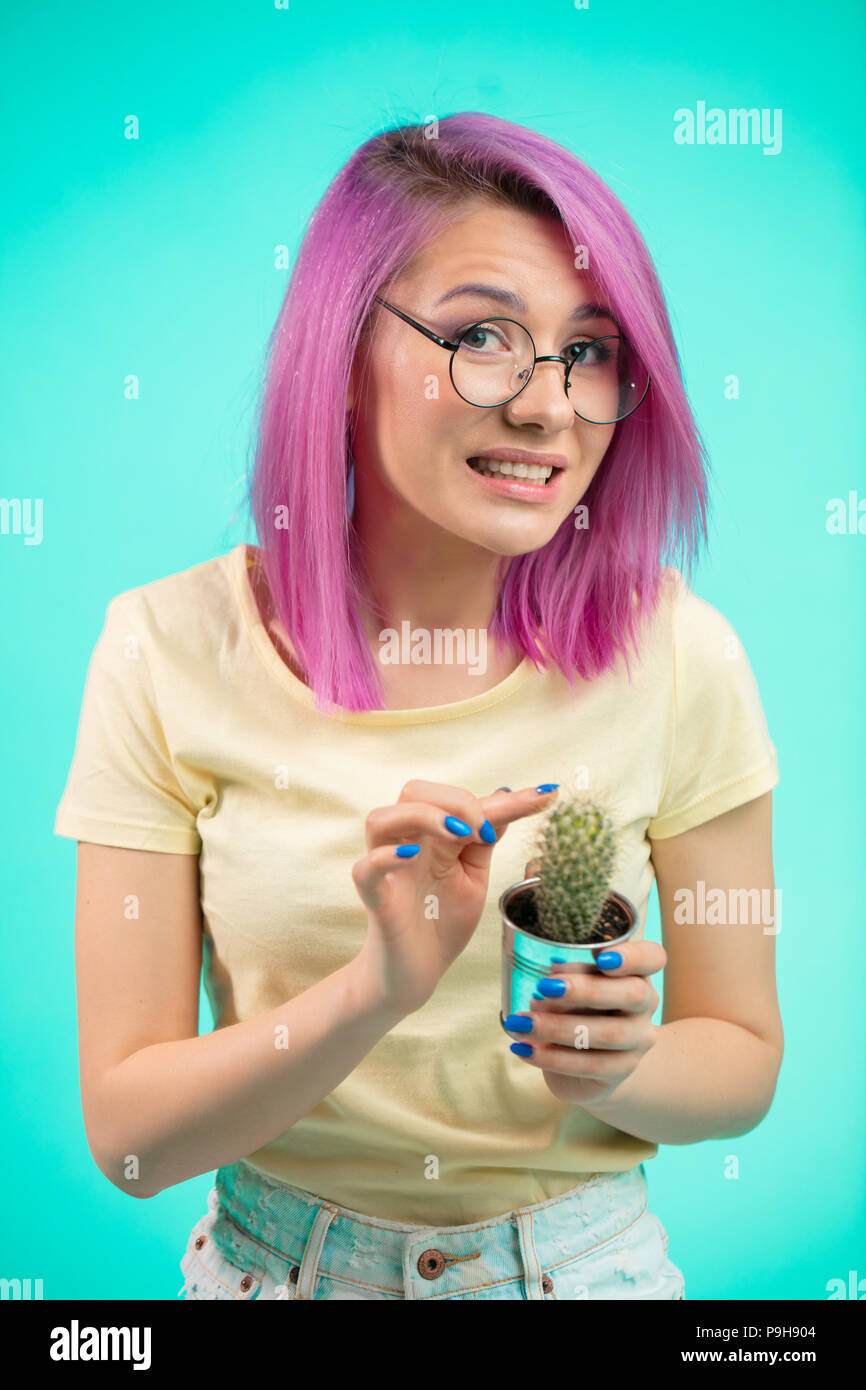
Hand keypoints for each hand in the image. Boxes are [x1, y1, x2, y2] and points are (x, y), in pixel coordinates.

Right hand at [352, 781, 559, 1018]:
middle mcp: (406, 844)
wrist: (417, 974)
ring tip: (458, 835)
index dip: (506, 798)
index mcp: (432, 837)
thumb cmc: (442, 922)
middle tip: (485, 831)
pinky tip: (411, 856)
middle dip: (456, 800)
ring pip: (381, 818)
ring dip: (424, 816)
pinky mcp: (377, 900)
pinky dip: (386, 857)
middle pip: (414, 792)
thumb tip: (507, 798)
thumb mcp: (473, 876)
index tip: (545, 794)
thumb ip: (484, 840)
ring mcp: (388, 871)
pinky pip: (366, 869)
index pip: (460, 799)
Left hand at [504, 902, 665, 1104]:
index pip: (654, 957)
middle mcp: (645, 1003)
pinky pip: (591, 1068)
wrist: (595, 1059)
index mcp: (638, 970)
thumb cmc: (579, 997)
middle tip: (544, 987)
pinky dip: (554, 1059)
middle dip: (586, 991)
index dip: (633, 957)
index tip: (601, 957)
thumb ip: (556, 917)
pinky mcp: (619, 1072)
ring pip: (608, 1035)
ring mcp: (636, 1040)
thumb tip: (532, 867)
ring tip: (521, 1020)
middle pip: (630, 996)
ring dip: (561, 1028)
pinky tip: (524, 1050)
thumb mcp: (571, 960)